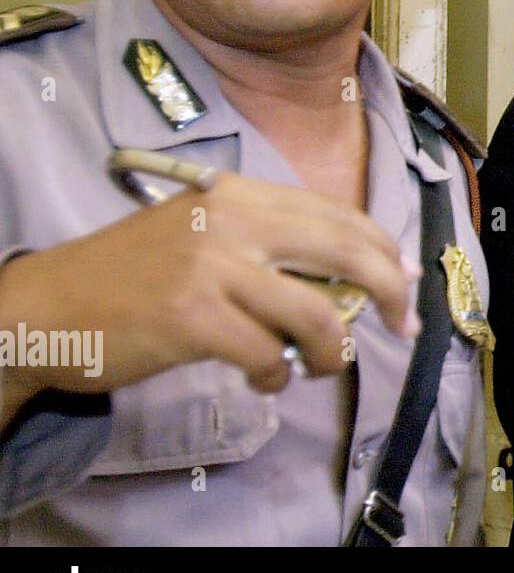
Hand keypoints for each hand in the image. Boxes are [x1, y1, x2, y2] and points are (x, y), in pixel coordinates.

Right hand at [0, 173, 418, 425]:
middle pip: (347, 251)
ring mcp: (214, 267)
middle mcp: (234, 219)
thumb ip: (269, 244)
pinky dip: (277, 375)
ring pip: (317, 314)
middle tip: (403, 325)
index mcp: (242, 193)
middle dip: (390, 291)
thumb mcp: (205, 233)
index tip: (407, 278)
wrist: (47, 305)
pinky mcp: (194, 317)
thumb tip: (351, 278)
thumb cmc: (134, 274)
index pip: (338, 213)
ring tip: (319, 367)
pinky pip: (269, 355)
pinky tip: (264, 378)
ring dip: (332, 352)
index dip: (384, 247)